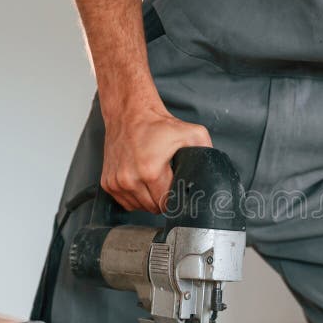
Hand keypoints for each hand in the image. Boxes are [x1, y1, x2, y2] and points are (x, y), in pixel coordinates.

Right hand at [101, 97, 211, 212]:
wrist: (129, 114)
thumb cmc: (157, 125)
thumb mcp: (192, 133)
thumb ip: (206, 152)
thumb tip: (214, 172)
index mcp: (150, 171)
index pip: (168, 204)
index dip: (177, 199)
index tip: (179, 189)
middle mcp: (130, 180)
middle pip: (154, 208)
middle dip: (164, 199)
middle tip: (168, 182)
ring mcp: (116, 183)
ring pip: (139, 207)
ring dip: (149, 199)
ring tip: (155, 180)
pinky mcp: (107, 183)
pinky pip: (126, 202)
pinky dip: (135, 196)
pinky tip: (142, 182)